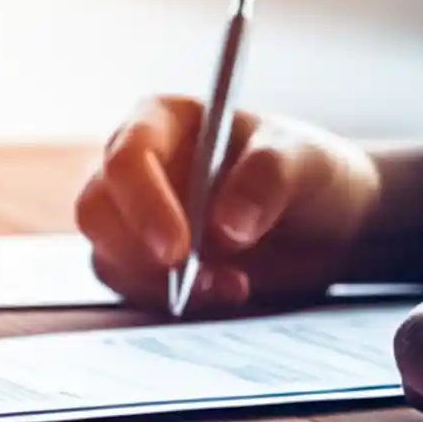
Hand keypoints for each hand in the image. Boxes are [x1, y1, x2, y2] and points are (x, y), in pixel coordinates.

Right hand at [75, 95, 380, 312]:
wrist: (326, 226)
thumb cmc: (309, 173)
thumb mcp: (305, 161)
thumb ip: (268, 179)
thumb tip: (225, 226)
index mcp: (164, 122)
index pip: (128, 157)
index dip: (143, 202)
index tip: (177, 247)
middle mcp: (138, 168)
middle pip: (96, 209)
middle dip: (134, 249)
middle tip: (186, 275)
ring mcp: (135, 218)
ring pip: (106, 254)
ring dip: (157, 282)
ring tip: (227, 284)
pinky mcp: (143, 262)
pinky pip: (130, 287)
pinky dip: (170, 300)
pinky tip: (226, 290)